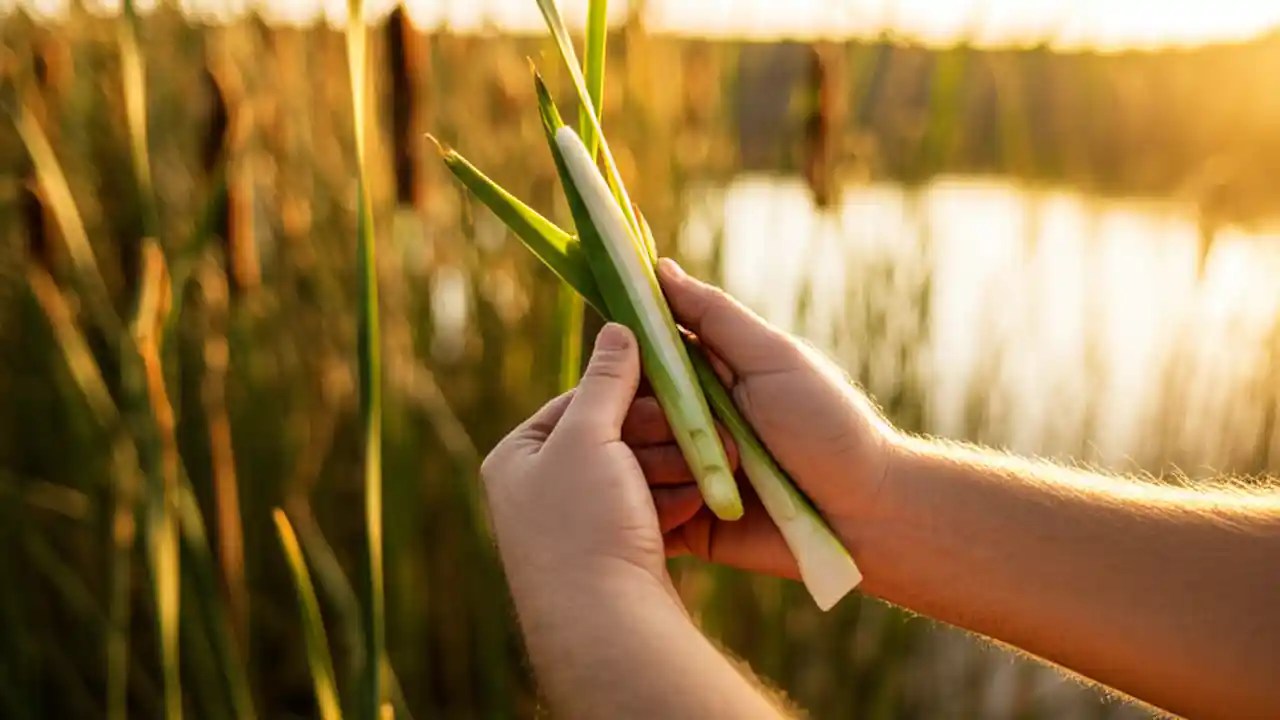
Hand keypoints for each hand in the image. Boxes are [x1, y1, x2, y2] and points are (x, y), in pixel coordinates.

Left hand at [481, 322, 728, 606]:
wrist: (602, 622)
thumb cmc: (583, 521)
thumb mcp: (590, 436)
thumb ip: (607, 380)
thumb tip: (618, 326)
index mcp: (516, 458)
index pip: (577, 402)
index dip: (627, 389)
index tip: (673, 382)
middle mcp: (537, 490)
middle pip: (609, 438)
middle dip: (661, 433)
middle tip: (704, 424)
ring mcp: (572, 526)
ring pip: (632, 475)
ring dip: (675, 464)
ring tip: (714, 457)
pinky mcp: (607, 554)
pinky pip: (643, 511)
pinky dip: (672, 500)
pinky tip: (701, 495)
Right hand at [624, 259, 899, 586]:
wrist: (867, 516)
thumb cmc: (829, 427)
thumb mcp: (772, 359)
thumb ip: (714, 316)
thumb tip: (659, 267)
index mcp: (702, 375)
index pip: (638, 358)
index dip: (622, 361)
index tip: (624, 367)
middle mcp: (685, 421)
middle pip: (623, 411)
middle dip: (652, 422)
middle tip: (708, 435)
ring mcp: (681, 474)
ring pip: (625, 465)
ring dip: (660, 468)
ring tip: (714, 481)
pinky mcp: (684, 523)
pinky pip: (643, 515)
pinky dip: (652, 510)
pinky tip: (686, 509)